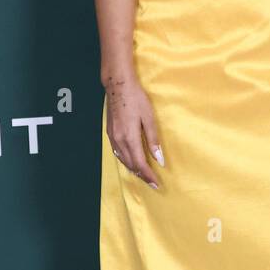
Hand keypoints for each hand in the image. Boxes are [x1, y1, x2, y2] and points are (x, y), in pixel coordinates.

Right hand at [104, 70, 163, 188]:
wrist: (118, 86)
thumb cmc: (136, 99)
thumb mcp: (149, 118)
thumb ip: (154, 141)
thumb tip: (160, 160)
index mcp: (130, 138)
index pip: (140, 164)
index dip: (148, 176)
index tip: (156, 184)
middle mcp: (119, 140)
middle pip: (131, 165)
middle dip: (142, 175)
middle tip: (153, 182)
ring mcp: (112, 137)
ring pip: (123, 160)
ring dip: (133, 169)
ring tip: (144, 175)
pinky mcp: (110, 133)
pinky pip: (117, 153)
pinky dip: (125, 160)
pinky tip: (131, 161)